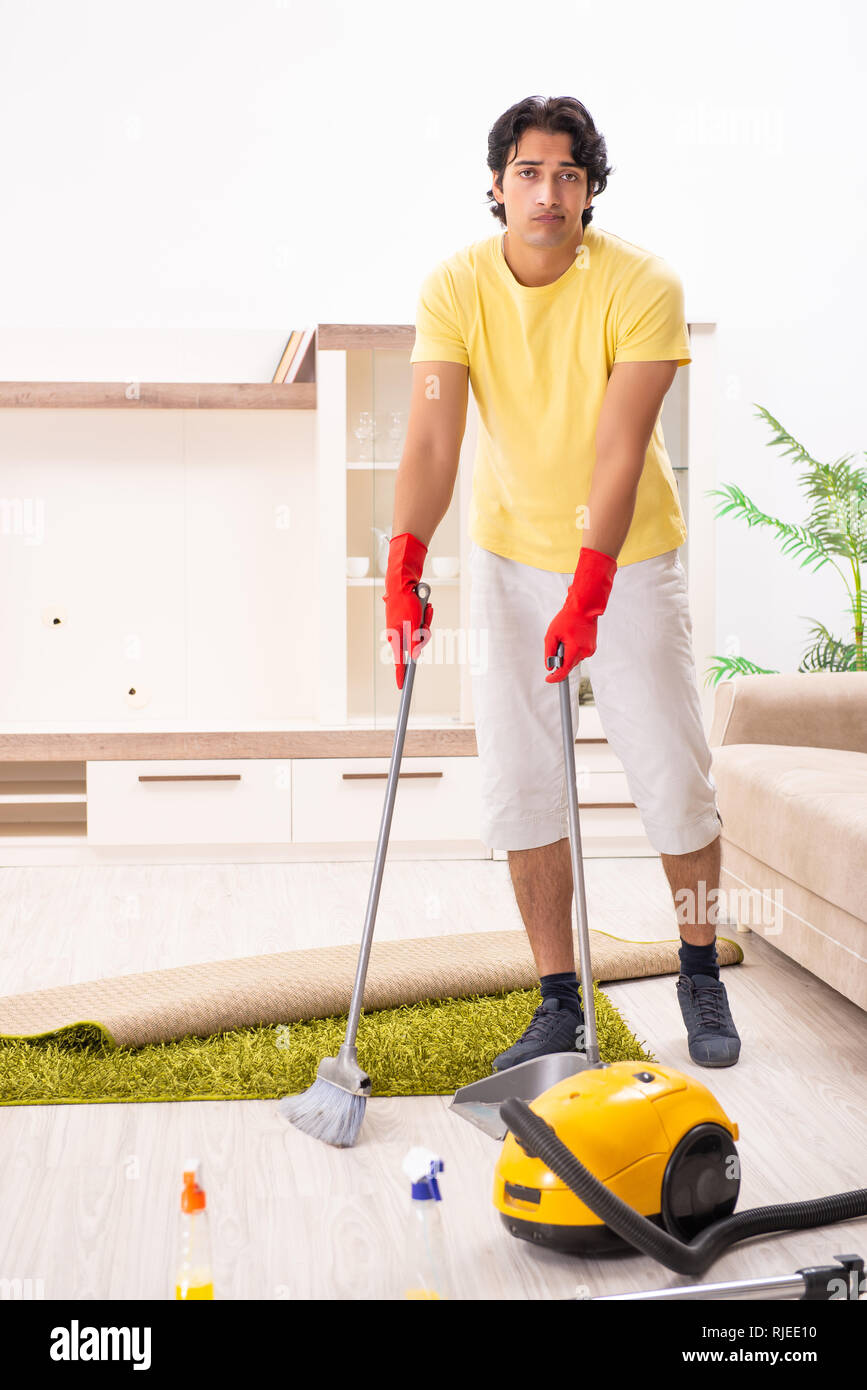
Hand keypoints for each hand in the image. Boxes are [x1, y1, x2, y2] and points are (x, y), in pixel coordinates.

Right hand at [382, 532, 433, 689]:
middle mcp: (398, 635)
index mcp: (396, 638)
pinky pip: (421, 624)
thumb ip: (415, 642)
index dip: (401, 675)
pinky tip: (425, 606)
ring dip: (426, 622)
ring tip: (424, 608)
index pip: (399, 661)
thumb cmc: (406, 602)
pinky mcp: (408, 620)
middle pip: (417, 645)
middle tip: (425, 618)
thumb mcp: (414, 624)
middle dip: (425, 634)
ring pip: (421, 634)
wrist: (402, 583)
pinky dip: (425, 616)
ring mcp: (403, 628)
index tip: (401, 687)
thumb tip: (415, 657)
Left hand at [544, 547, 617, 682]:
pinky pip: (579, 654)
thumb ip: (549, 652)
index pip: (564, 671)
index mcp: (575, 649)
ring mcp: (590, 651)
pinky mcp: (592, 648)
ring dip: (567, 654)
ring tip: (566, 638)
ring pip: (574, 660)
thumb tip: (549, 667)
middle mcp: (585, 652)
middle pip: (569, 665)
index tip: (548, 679)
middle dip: (560, 660)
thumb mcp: (552, 634)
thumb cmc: (567, 618)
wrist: (584, 608)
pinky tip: (572, 638)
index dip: (555, 678)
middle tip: (557, 645)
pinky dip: (573, 650)